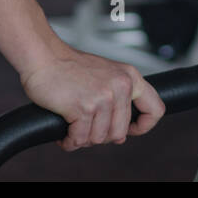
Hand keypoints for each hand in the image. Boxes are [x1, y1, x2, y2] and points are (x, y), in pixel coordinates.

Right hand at [20, 48, 164, 150]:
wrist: (42, 57)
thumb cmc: (68, 67)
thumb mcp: (105, 74)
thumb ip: (118, 99)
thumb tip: (122, 135)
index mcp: (129, 76)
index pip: (155, 109)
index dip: (144, 126)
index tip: (129, 130)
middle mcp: (120, 86)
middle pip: (120, 133)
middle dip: (101, 136)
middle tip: (86, 126)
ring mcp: (103, 97)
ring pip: (99, 138)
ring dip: (83, 138)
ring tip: (73, 126)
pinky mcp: (83, 107)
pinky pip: (80, 139)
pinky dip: (70, 141)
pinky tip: (64, 132)